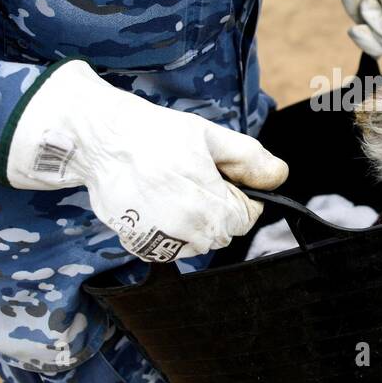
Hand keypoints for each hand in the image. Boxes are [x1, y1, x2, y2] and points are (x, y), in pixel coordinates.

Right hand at [2, 60, 287, 260]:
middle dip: (218, 210)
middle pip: (223, 233)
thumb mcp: (209, 136)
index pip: (246, 218)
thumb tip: (280, 176)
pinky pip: (169, 248)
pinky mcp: (138, 244)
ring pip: (197, 244)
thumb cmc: (154, 134)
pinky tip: (156, 204)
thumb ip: (248, 159)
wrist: (100, 141)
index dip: (240, 197)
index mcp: (209, 202)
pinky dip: (169, 232)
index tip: (221, 178)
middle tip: (194, 180)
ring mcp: (159, 240)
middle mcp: (185, 228)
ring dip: (195, 224)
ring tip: (173, 191)